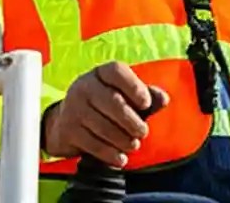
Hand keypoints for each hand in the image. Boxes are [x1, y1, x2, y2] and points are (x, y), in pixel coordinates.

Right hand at [41, 61, 169, 167]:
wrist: (66, 122)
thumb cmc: (104, 105)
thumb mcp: (124, 96)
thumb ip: (146, 95)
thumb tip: (163, 99)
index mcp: (100, 73)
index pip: (117, 71)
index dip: (134, 87)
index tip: (146, 103)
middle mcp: (84, 86)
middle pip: (113, 102)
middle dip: (132, 121)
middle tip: (143, 132)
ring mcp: (73, 108)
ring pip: (104, 126)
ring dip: (123, 140)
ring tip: (133, 145)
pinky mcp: (68, 130)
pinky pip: (93, 144)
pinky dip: (110, 154)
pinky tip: (120, 158)